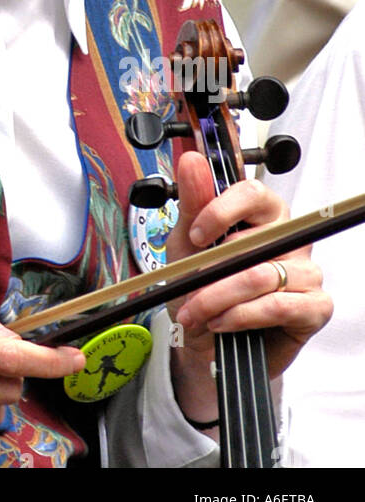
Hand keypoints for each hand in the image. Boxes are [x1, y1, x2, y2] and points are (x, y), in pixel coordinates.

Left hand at [165, 153, 332, 419]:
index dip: (221, 211)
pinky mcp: (315, 307)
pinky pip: (278, 306)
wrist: (205, 340)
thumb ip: (192, 201)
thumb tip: (191, 161)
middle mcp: (289, 238)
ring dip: (219, 298)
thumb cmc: (200, 285)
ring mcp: (306, 272)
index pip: (253, 193)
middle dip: (211, 269)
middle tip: (186, 286)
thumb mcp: (186, 242)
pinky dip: (242, 316)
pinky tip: (223, 322)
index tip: (195, 234)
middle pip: (255, 240)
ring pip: (261, 276)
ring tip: (197, 312)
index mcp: (263, 213)